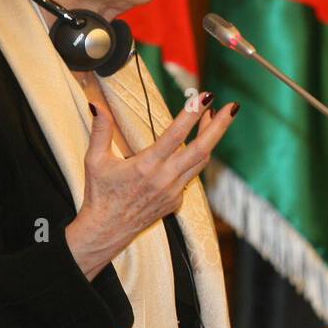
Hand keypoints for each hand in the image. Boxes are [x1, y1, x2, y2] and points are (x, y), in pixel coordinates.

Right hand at [66, 93, 237, 279]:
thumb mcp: (95, 161)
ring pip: (201, 161)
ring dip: (210, 138)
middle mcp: (164, 179)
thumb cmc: (99, 195)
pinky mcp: (176, 201)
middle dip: (219, 126)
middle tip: (232, 107)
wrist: (105, 231)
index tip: (205, 96)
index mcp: (146, 166)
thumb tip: (97, 104)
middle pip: (201, 150)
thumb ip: (100, 131)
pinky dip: (195, 158)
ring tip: (214, 117)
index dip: (192, 114)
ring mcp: (173, 192)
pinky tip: (193, 145)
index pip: (176, 135)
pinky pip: (191, 175)